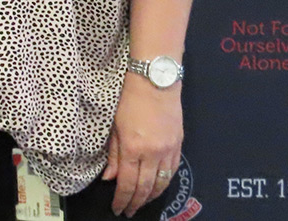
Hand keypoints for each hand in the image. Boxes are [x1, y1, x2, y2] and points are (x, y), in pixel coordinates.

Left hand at [102, 72, 182, 215]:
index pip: (127, 183)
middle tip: (128, 211)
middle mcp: (152, 153)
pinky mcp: (178, 145)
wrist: (155, 80)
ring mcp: (168, 150)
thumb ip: (112, 153)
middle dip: (136, 203)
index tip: (117, 208)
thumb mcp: (114, 125)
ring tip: (141, 203)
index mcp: (132, 148)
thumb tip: (108, 178)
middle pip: (145, 188)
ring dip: (151, 197)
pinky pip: (173, 171)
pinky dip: (165, 183)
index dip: (122, 199)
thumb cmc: (129, 98)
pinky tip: (158, 187)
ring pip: (162, 183)